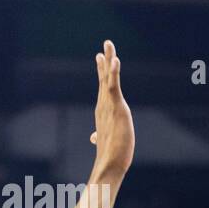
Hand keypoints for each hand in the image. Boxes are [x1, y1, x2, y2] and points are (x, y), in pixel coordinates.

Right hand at [90, 40, 133, 179]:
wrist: (110, 164)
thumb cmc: (109, 154)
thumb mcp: (105, 140)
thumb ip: (98, 134)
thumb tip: (93, 137)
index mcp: (103, 110)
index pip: (103, 86)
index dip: (102, 71)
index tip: (101, 57)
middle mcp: (104, 104)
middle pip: (103, 78)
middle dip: (105, 60)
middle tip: (106, 43)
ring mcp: (109, 105)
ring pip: (108, 78)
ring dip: (109, 60)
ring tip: (109, 44)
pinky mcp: (116, 107)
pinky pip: (114, 86)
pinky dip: (113, 73)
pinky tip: (115, 60)